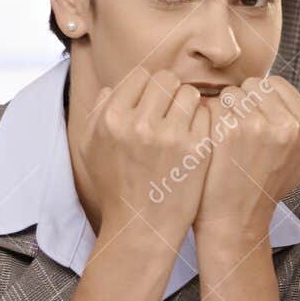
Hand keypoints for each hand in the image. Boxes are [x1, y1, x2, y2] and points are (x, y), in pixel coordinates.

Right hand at [73, 67, 211, 255]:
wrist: (143, 225)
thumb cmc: (116, 186)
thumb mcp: (92, 149)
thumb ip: (97, 113)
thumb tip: (112, 87)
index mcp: (111, 119)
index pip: (140, 75)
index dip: (149, 86)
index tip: (153, 102)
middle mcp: (139, 124)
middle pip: (167, 79)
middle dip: (170, 92)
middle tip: (171, 112)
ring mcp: (171, 136)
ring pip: (189, 92)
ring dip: (189, 105)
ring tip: (184, 124)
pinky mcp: (197, 147)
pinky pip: (207, 114)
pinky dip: (203, 122)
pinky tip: (196, 137)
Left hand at [194, 76, 299, 251]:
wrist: (238, 217)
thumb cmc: (268, 184)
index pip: (280, 85)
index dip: (264, 99)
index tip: (258, 121)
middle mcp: (292, 124)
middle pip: (258, 84)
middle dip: (246, 100)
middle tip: (241, 128)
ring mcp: (262, 125)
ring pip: (236, 91)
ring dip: (228, 107)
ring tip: (230, 134)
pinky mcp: (233, 129)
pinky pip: (218, 103)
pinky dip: (213, 116)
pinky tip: (217, 138)